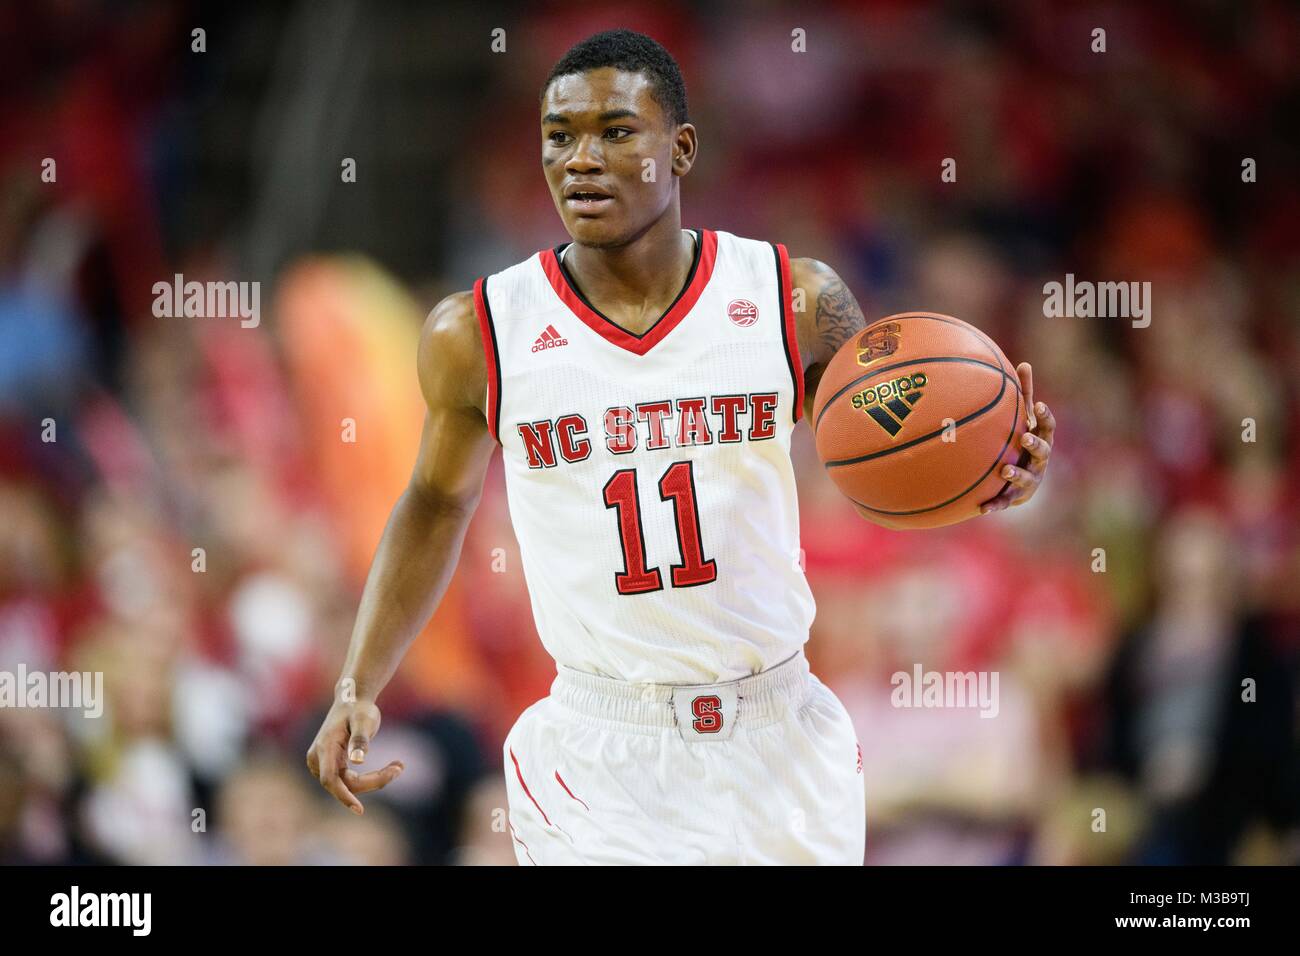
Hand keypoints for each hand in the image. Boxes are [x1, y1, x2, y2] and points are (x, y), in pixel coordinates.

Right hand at [305, 693, 403, 814]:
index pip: (330, 779)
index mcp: (325, 747)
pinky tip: (392, 767)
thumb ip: (360, 739)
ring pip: (349, 784)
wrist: (351, 700)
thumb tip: (358, 760)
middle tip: (399, 767)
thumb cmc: (359, 709)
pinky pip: (350, 779)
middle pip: (344, 783)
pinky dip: (370, 777)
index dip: (344, 796)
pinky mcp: (332, 766)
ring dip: (374, 780)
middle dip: (372, 781)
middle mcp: (319, 758)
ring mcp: (323, 764)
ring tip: (398, 765)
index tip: (360, 809)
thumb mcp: (364, 720)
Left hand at [981, 362, 1054, 513]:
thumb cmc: (1020, 441)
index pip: (1048, 426)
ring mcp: (1030, 479)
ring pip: (1026, 477)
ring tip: (1005, 469)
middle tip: (1025, 437)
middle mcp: (1039, 460)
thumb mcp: (1023, 419)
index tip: (1038, 405)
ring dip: (1017, 473)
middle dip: (1035, 445)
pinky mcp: (1016, 496)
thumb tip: (1024, 362)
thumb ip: (1024, 394)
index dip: (1045, 416)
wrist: (1019, 480)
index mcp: (1041, 440)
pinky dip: (995, 504)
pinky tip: (982, 508)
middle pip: (1043, 452)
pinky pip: (1005, 501)